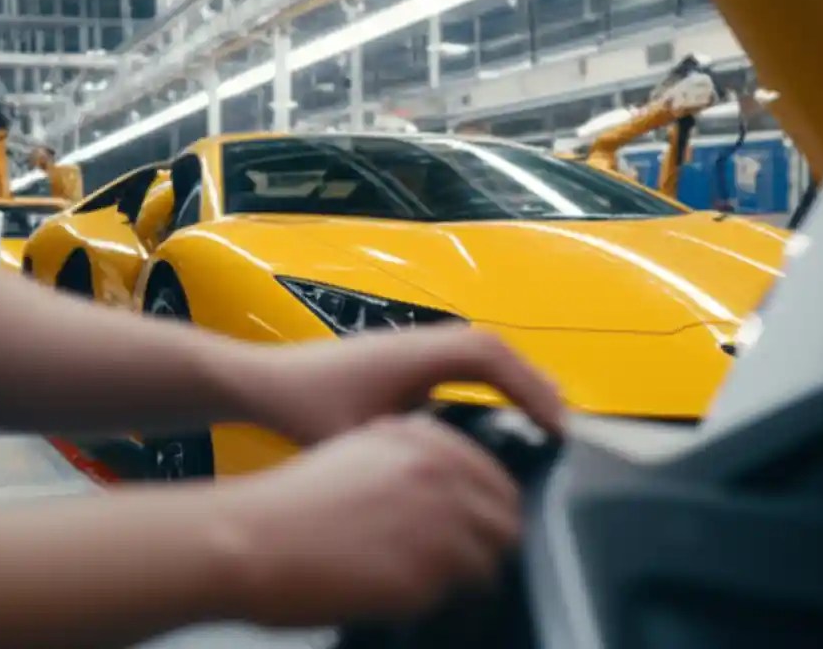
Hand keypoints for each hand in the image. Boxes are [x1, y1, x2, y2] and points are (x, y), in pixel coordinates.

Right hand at [213, 414, 520, 624]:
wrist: (248, 538)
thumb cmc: (290, 503)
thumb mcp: (358, 453)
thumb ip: (412, 460)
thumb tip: (453, 488)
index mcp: (425, 440)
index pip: (496, 479)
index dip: (488, 510)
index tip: (477, 529)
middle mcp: (441, 473)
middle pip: (506, 520)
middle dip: (486, 545)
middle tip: (459, 565)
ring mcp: (439, 522)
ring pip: (489, 563)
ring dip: (463, 577)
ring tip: (419, 581)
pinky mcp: (426, 573)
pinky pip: (455, 597)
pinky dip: (433, 602)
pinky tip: (393, 592)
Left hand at [240, 324, 563, 443]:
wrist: (260, 380)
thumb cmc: (302, 405)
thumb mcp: (359, 437)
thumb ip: (406, 455)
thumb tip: (455, 480)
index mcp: (415, 354)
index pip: (490, 357)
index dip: (530, 387)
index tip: (555, 424)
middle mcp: (419, 341)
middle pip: (494, 348)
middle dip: (533, 381)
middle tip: (562, 424)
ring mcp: (411, 345)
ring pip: (479, 350)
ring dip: (513, 377)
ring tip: (542, 415)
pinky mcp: (403, 357)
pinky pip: (460, 358)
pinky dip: (489, 378)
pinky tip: (496, 409)